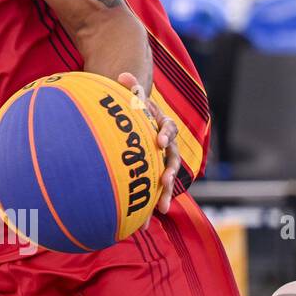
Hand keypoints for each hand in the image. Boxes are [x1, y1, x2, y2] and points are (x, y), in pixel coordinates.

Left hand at [117, 71, 178, 228]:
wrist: (138, 118)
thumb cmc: (133, 108)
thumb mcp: (132, 98)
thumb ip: (130, 89)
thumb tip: (122, 74)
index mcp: (161, 123)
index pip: (166, 127)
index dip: (164, 134)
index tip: (159, 141)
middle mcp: (166, 143)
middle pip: (173, 158)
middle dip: (169, 171)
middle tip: (164, 181)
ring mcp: (162, 159)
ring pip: (167, 177)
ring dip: (166, 193)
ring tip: (162, 209)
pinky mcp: (154, 172)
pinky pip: (156, 189)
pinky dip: (153, 203)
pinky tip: (146, 221)